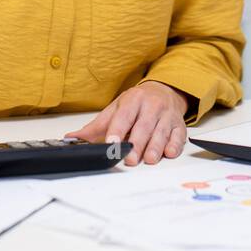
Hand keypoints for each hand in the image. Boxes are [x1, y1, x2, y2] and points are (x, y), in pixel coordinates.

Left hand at [64, 80, 188, 165]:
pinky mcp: (179, 125)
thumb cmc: (136, 104)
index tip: (112, 143)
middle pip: (144, 126)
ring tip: (149, 159)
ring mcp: (167, 115)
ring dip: (155, 146)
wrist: (163, 91)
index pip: (124, 115)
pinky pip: (178, 135)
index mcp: (133, 100)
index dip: (117, 130)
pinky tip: (168, 152)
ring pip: (162, 131)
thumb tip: (71, 138)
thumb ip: (95, 127)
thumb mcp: (115, 110)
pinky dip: (174, 144)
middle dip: (137, 143)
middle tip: (130, 159)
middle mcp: (151, 105)